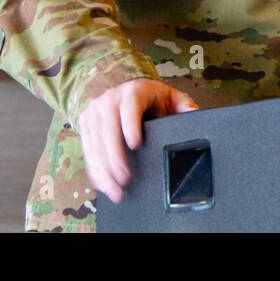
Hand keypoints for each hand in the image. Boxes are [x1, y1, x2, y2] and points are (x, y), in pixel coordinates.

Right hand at [76, 78, 198, 203]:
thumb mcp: (170, 96)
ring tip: (115, 190)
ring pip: (95, 143)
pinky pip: (87, 149)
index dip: (130, 125)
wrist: (126, 91)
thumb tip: (194, 114)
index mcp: (134, 91)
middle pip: (109, 130)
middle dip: (115, 157)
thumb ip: (184, 105)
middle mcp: (110, 99)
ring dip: (103, 169)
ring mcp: (95, 111)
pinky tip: (102, 184)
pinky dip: (95, 169)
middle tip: (125, 179)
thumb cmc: (151, 97)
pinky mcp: (85, 123)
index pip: (130, 107)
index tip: (135, 144)